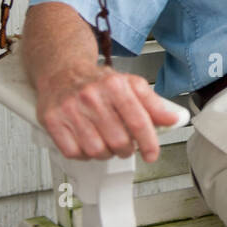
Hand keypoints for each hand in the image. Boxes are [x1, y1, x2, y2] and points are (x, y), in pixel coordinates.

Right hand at [36, 64, 180, 162]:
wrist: (63, 71)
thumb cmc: (99, 82)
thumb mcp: (130, 85)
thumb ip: (154, 103)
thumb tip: (174, 119)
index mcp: (115, 85)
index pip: (138, 120)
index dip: (149, 142)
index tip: (152, 154)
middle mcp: (91, 96)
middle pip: (118, 140)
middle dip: (127, 149)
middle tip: (127, 146)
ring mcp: (70, 109)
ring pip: (96, 150)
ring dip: (106, 153)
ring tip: (107, 143)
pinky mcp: (52, 121)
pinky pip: (74, 153)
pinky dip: (84, 155)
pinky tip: (88, 142)